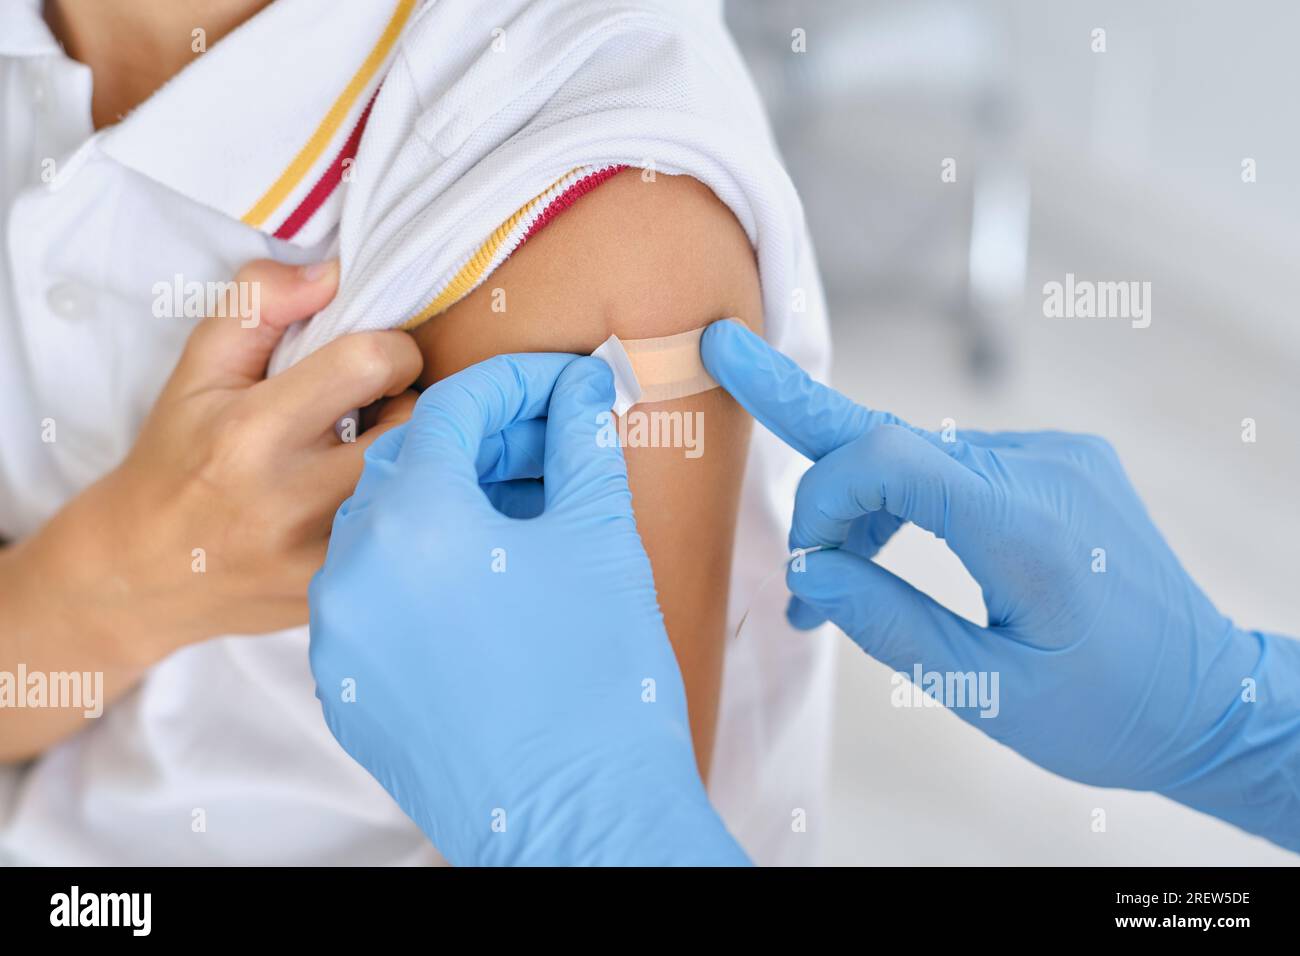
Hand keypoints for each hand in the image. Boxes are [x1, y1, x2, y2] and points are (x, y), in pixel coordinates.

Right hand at [59, 259, 421, 659]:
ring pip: (425, 483)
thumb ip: (260, 303)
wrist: (142, 575)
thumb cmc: (178, 460)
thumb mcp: (199, 370)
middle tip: (380, 413)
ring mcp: (321, 556)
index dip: (394, 350)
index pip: (374, 361)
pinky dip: (405, 514)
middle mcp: (293, 497)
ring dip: (415, 460)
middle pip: (417, 424)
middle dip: (411, 406)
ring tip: (376, 458)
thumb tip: (332, 271)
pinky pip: (411, 537)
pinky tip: (373, 510)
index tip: (379, 363)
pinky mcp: (341, 594)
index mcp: (254, 430)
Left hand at [308, 353, 748, 865]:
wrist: (579, 817)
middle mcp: (352, 571)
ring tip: (523, 515)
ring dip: (449, 505)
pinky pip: (373, 597)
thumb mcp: (599, 539)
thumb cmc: (599, 682)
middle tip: (550, 447)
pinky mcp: (346, 686)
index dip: (518, 385)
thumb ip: (581, 442)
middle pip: (410, 465)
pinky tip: (485, 580)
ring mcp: (340, 636)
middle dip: (483, 443)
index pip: (454, 408)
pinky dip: (422, 570)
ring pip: (385, 532)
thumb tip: (580, 390)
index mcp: (413, 521)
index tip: (563, 385)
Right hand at [702, 319, 1299, 850]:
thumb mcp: (989, 693)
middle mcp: (1042, 470)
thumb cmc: (1109, 710)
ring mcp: (1053, 458)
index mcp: (1028, 529)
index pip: (888, 460)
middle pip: (891, 431)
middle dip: (797, 399)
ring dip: (856, 504)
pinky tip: (877, 552)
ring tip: (821, 577)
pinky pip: (951, 467)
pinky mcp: (1056, 464)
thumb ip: (889, 625)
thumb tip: (808, 575)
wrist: (1215, 697)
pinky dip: (901, 502)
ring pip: (914, 456)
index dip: (821, 497)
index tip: (801, 568)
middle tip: (724, 345)